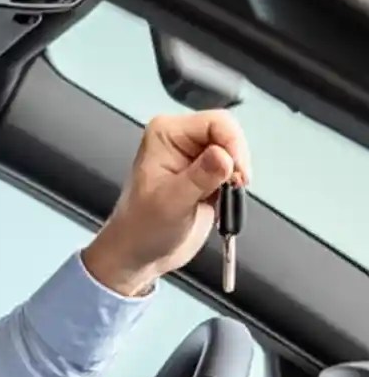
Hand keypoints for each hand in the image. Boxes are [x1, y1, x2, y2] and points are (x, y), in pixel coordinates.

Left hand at [82, 110, 251, 296]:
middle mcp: (180, 139)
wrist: (139, 253)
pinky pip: (234, 172)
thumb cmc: (142, 228)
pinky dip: (233, 188)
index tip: (236, 174)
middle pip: (229, 135)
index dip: (233, 145)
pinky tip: (217, 202)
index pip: (217, 122)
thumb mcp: (172, 201)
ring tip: (217, 199)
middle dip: (235, 163)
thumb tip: (225, 156)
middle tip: (230, 189)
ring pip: (234, 154)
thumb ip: (200, 177)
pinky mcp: (206, 175)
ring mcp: (194, 157)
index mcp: (166, 134)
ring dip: (235, 178)